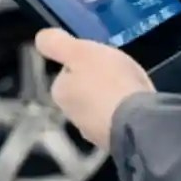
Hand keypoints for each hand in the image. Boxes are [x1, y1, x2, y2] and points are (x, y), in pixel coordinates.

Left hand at [34, 29, 153, 147]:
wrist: (140, 123)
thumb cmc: (109, 81)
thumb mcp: (80, 52)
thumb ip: (57, 43)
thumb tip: (40, 38)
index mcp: (61, 93)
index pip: (67, 73)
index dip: (84, 62)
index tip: (100, 58)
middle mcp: (72, 117)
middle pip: (84, 92)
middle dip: (99, 83)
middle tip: (118, 72)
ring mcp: (94, 134)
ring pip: (102, 109)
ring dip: (113, 100)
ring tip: (132, 89)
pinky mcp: (116, 143)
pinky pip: (119, 122)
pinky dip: (126, 114)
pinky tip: (139, 107)